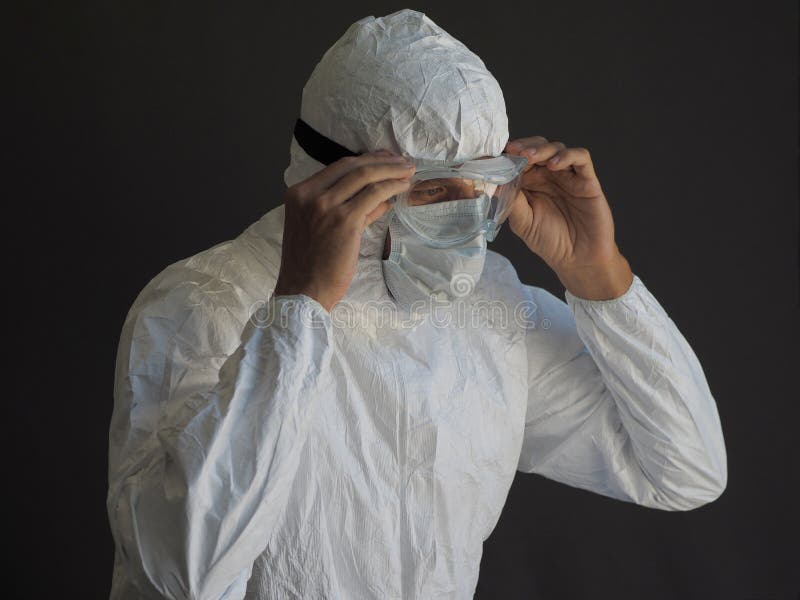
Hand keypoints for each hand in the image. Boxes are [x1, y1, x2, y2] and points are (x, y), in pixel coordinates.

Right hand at [274, 151, 414, 311]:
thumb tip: (377, 200)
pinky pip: (374, 195)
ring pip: (366, 177)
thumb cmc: (310, 266)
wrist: (303, 291)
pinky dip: (391, 188)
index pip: (337, 167)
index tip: (383, 158)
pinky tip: (402, 189)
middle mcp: (310, 195)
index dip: (365, 159)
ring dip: (391, 171)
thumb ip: (343, 209)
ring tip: (408, 171)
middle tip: (402, 161)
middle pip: (353, 166)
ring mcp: (326, 206)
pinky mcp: (345, 221)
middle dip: (382, 161)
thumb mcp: (317, 228)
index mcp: (298, 194)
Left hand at [505, 137, 632, 299]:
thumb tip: (493, 183)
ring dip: (542, 149)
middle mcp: (549, 177)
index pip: (520, 160)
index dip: (510, 154)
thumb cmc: (551, 242)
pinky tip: (554, 165)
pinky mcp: (587, 181)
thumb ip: (511, 201)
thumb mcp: (523, 222)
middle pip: (538, 148)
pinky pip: (581, 158)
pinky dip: (567, 156)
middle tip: (514, 151)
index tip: (498, 154)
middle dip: (525, 146)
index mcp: (531, 184)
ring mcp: (568, 177)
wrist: (578, 259)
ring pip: (557, 148)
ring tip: (530, 158)